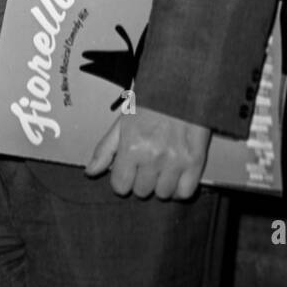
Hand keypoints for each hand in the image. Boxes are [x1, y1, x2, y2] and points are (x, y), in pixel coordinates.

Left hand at [86, 104, 209, 199]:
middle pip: (141, 192)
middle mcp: (153, 157)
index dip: (121, 181)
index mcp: (132, 147)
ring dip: (159, 186)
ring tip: (160, 169)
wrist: (180, 92)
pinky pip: (185, 193)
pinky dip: (179, 190)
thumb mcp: (121, 124)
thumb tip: (90, 172)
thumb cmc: (149, 107)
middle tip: (144, 166)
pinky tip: (175, 178)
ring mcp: (176, 162)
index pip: (121, 186)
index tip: (126, 172)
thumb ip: (105, 150)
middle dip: (140, 181)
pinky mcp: (196, 163)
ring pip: (163, 195)